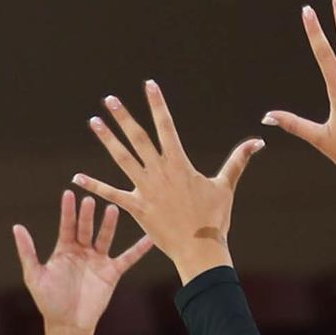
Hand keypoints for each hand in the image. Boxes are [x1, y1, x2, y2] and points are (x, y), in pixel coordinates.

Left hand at [13, 191, 153, 334]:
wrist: (67, 324)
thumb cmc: (48, 301)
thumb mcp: (34, 275)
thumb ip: (27, 251)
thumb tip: (16, 227)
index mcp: (64, 250)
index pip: (67, 225)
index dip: (67, 211)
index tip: (69, 193)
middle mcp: (82, 251)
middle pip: (86, 228)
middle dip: (87, 215)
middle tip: (90, 199)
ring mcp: (98, 260)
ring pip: (105, 238)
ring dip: (109, 224)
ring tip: (112, 208)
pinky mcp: (112, 272)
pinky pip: (127, 258)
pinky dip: (139, 249)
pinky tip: (149, 238)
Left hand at [73, 82, 264, 284]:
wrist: (201, 249)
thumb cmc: (215, 219)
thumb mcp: (226, 186)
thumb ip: (238, 160)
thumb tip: (258, 141)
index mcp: (180, 163)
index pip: (166, 126)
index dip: (157, 103)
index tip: (149, 85)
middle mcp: (160, 172)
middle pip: (138, 138)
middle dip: (124, 116)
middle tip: (109, 99)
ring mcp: (146, 189)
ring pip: (122, 159)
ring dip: (106, 139)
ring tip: (93, 121)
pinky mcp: (136, 208)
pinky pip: (111, 194)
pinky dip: (94, 185)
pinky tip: (77, 177)